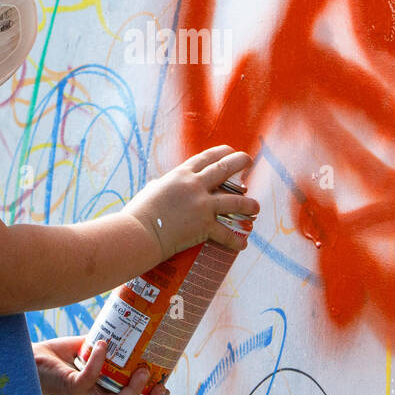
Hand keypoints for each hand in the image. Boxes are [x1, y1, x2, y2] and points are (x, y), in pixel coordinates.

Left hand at [33, 336, 169, 394]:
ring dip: (132, 391)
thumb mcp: (92, 349)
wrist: (31, 357)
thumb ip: (111, 345)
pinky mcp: (70, 386)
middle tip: (160, 387)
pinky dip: (99, 361)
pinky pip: (89, 378)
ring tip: (142, 370)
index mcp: (106, 392)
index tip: (165, 386)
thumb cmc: (61, 355)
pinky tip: (105, 343)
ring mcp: (84, 394)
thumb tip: (134, 323)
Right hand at [122, 145, 259, 259]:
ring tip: (256, 207)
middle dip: (240, 162)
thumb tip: (156, 185)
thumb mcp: (150, 192)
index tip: (231, 150)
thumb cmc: (138, 214)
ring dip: (249, 204)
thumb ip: (158, 187)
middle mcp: (194, 185)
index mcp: (180, 175)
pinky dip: (235, 240)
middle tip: (249, 160)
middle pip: (224, 169)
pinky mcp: (204, 226)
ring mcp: (202, 205)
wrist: (139, 233)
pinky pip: (226, 233)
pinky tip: (243, 244)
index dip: (222, 152)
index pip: (206, 157)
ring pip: (235, 201)